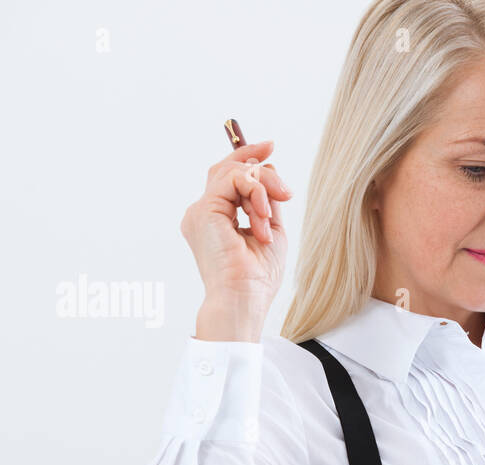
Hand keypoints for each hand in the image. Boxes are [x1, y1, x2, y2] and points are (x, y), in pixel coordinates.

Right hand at [180, 138, 292, 341]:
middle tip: (283, 186)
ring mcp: (201, 211)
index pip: (228, 179)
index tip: (270, 147)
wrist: (243, 298)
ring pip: (233, 172)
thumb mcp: (270, 230)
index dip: (248, 158)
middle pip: (229, 169)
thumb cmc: (257, 276)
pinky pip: (233, 180)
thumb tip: (270, 170)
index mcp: (216, 220)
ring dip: (262, 187)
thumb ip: (267, 201)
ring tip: (270, 216)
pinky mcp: (205, 210)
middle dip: (260, 169)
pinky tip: (262, 214)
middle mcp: (203, 213)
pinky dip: (255, 191)